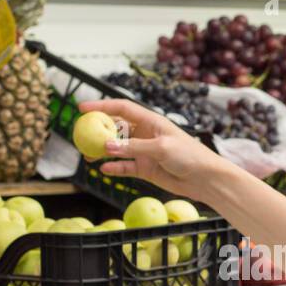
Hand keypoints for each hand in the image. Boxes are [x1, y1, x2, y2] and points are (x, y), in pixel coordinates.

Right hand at [78, 98, 235, 200]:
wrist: (204, 179)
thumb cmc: (189, 156)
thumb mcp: (160, 148)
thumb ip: (133, 148)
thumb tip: (106, 147)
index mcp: (150, 121)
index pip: (121, 108)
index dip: (101, 106)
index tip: (82, 108)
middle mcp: (145, 134)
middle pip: (116, 128)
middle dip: (98, 131)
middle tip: (81, 135)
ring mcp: (144, 152)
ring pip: (117, 149)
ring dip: (102, 151)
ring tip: (87, 155)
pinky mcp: (145, 169)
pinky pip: (124, 167)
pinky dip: (114, 167)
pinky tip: (103, 169)